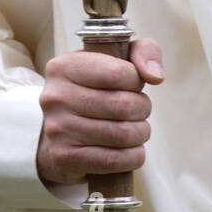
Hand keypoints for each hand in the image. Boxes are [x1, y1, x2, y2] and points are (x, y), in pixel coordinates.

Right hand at [36, 38, 163, 185]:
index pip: (117, 73)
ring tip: (134, 129)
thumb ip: (143, 51)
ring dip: (140, 133)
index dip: (136, 81)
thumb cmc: (96, 89)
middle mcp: (55, 97)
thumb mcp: (116, 60)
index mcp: (64, 67)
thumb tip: (155, 76)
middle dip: (142, 109)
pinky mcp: (64, 158)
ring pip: (123, 134)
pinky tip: (129, 149)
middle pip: (123, 105)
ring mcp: (57, 129)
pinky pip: (115, 160)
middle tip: (138, 110)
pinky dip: (133, 156)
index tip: (132, 84)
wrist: (61, 132)